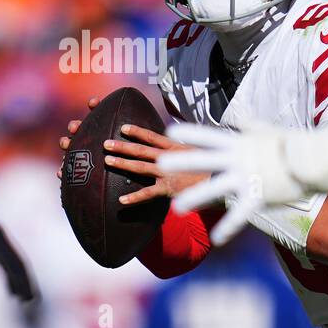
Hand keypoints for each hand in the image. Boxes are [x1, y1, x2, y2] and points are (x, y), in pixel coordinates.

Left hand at [58, 98, 206, 205]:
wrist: (221, 180)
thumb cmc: (214, 165)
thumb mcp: (202, 150)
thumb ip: (189, 147)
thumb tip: (184, 144)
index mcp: (176, 148)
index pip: (153, 136)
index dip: (137, 131)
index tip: (123, 127)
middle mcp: (169, 158)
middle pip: (141, 150)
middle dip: (123, 146)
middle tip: (106, 143)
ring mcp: (167, 173)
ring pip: (140, 167)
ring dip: (123, 163)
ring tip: (107, 161)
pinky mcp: (169, 189)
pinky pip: (148, 193)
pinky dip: (134, 197)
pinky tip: (121, 200)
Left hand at [158, 121, 307, 245]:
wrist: (313, 160)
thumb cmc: (293, 144)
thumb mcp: (269, 130)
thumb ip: (251, 126)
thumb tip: (242, 119)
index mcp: (240, 143)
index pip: (209, 136)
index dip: (190, 133)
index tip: (170, 131)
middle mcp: (239, 159)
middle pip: (204, 159)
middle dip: (182, 161)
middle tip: (161, 164)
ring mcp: (247, 178)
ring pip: (215, 189)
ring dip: (195, 199)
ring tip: (177, 208)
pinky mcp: (258, 196)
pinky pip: (239, 215)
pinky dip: (228, 228)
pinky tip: (216, 239)